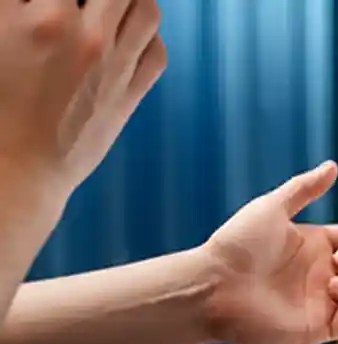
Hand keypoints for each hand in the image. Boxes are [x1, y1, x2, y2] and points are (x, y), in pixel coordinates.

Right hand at [0, 0, 165, 198]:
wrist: (15, 168)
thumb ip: (19, 8)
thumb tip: (40, 4)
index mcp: (46, 21)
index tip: (47, 3)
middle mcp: (88, 38)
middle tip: (82, 6)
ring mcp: (114, 67)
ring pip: (146, 8)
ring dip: (130, 1)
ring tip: (110, 5)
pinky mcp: (129, 95)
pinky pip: (157, 51)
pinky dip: (147, 35)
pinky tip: (126, 36)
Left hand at [199, 161, 337, 343]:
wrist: (212, 286)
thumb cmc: (236, 245)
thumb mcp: (272, 208)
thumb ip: (304, 188)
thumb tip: (332, 166)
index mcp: (325, 245)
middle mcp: (332, 274)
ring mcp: (328, 302)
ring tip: (336, 272)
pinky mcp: (321, 327)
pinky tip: (336, 296)